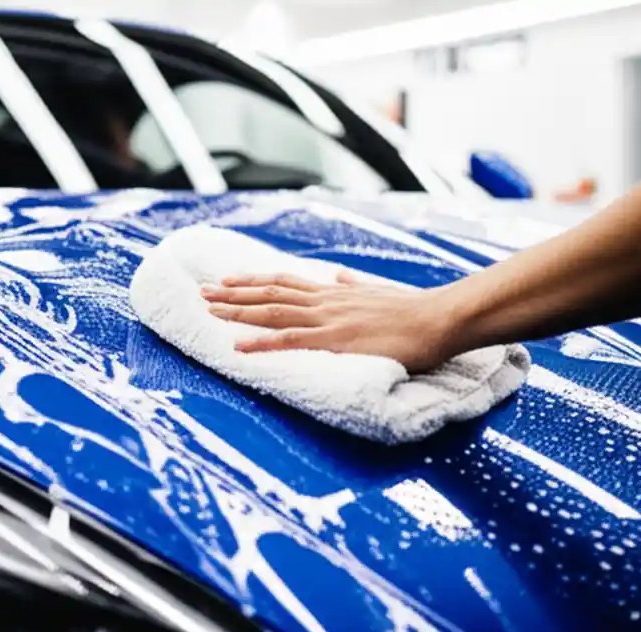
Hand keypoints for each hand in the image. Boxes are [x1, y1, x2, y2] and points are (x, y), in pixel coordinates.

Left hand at [201, 271, 457, 372]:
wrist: (438, 318)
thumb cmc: (417, 311)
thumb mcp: (380, 291)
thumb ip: (357, 284)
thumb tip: (341, 274)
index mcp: (335, 291)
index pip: (285, 282)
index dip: (254, 281)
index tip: (228, 280)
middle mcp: (325, 300)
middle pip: (269, 293)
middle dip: (233, 293)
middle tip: (202, 292)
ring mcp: (327, 319)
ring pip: (271, 312)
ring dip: (236, 311)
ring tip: (208, 311)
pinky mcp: (334, 340)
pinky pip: (288, 341)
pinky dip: (259, 343)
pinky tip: (236, 346)